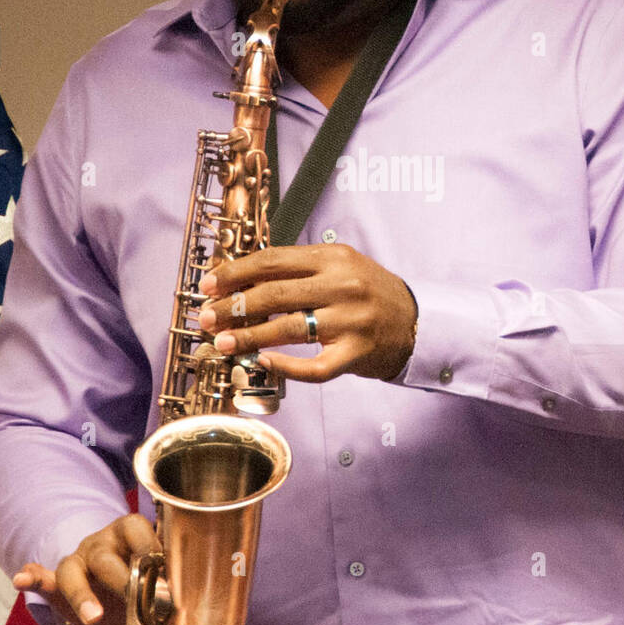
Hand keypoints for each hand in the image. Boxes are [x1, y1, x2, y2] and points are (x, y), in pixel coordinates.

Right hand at [11, 513, 160, 624]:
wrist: (120, 590)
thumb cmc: (145, 577)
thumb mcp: (161, 570)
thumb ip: (172, 570)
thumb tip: (192, 578)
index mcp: (130, 533)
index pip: (136, 528)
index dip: (148, 548)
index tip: (164, 573)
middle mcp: (102, 543)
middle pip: (104, 556)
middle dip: (121, 580)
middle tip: (138, 604)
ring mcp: (78, 560)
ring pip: (71, 569)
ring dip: (81, 595)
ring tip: (92, 618)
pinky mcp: (59, 581)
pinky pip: (43, 578)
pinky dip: (31, 578)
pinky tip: (21, 579)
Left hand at [197, 242, 417, 382]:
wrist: (416, 322)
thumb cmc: (369, 293)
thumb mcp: (339, 267)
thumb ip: (299, 270)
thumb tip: (242, 281)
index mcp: (334, 257)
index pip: (273, 260)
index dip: (235, 272)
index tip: (209, 285)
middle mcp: (342, 285)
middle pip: (275, 293)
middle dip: (233, 306)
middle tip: (207, 317)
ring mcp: (351, 320)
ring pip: (288, 329)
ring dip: (248, 337)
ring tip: (222, 342)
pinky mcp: (356, 353)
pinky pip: (315, 366)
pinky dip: (286, 366)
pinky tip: (264, 362)